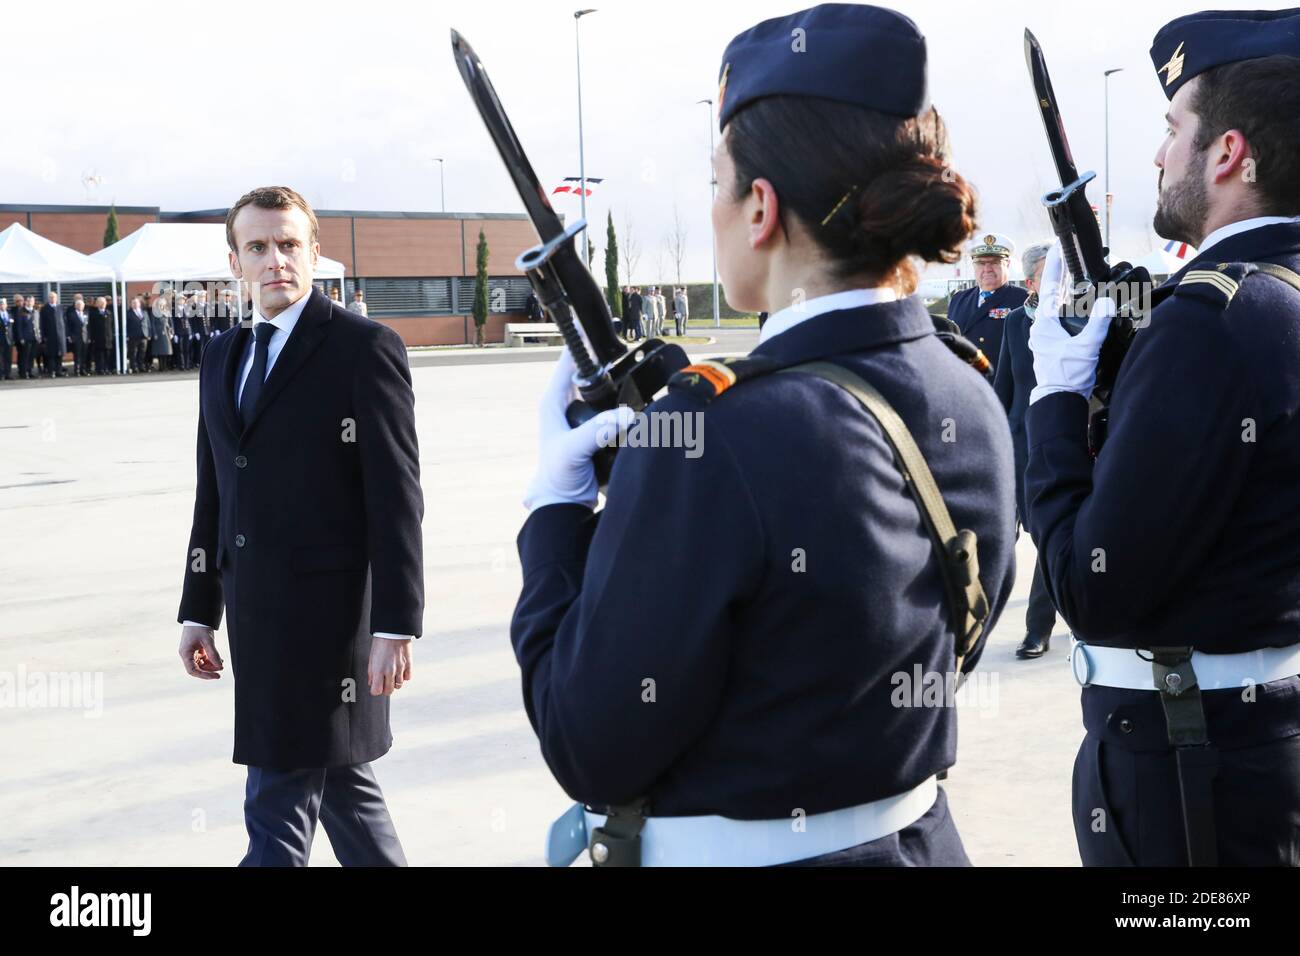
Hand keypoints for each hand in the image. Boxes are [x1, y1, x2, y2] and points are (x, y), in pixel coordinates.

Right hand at [179, 625, 223, 678]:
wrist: (198, 616)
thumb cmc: (199, 627)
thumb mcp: (208, 641)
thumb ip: (213, 654)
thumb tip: (220, 667)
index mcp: (185, 653)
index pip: (193, 670)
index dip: (204, 675)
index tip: (216, 676)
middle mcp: (187, 654)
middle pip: (197, 668)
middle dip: (209, 670)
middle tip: (221, 669)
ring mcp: (191, 652)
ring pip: (201, 664)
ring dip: (211, 665)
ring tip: (221, 663)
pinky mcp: (196, 650)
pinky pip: (203, 659)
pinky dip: (210, 660)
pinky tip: (218, 659)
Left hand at [367, 638, 411, 695]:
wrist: (393, 632)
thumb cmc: (380, 644)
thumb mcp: (372, 658)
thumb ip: (371, 673)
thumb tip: (372, 683)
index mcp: (378, 670)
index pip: (376, 691)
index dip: (376, 690)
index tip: (376, 686)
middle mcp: (390, 671)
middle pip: (388, 691)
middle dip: (385, 689)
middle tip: (384, 682)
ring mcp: (400, 668)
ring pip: (398, 685)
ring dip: (395, 682)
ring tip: (392, 674)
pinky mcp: (408, 664)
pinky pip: (407, 678)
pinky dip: (404, 676)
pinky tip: (400, 670)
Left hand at [523, 351, 634, 510]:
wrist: (563, 505)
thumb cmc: (558, 478)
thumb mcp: (574, 450)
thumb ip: (598, 431)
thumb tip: (626, 414)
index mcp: (553, 402)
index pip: (568, 363)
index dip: (581, 344)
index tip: (596, 328)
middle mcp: (566, 405)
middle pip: (589, 375)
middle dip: (608, 365)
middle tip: (628, 354)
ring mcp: (582, 419)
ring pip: (604, 393)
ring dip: (619, 387)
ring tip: (639, 377)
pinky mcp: (596, 432)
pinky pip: (614, 412)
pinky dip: (625, 408)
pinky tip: (640, 405)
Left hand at [1028, 242, 1114, 403]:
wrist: (1058, 400)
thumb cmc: (1067, 376)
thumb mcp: (1086, 348)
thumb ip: (1097, 324)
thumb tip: (1106, 301)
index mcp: (1044, 324)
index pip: (1050, 287)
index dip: (1055, 266)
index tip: (1058, 247)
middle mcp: (1041, 327)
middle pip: (1053, 294)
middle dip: (1063, 276)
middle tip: (1071, 256)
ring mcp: (1045, 336)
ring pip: (1056, 307)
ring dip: (1067, 292)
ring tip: (1078, 276)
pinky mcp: (1052, 344)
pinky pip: (1059, 319)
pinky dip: (1070, 309)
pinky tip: (1081, 307)